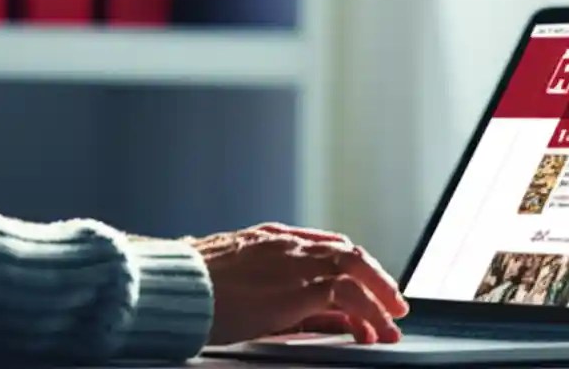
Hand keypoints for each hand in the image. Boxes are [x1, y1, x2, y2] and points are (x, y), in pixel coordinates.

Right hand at [195, 223, 408, 345]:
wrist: (176, 286)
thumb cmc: (192, 289)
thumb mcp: (235, 282)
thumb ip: (261, 285)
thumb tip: (289, 304)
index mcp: (271, 239)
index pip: (326, 246)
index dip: (349, 268)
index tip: (362, 287)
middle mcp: (289, 244)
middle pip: (348, 254)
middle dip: (375, 279)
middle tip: (393, 302)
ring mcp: (297, 261)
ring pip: (356, 270)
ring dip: (379, 297)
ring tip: (393, 321)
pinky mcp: (301, 287)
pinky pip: (348, 295)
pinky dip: (367, 311)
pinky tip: (372, 330)